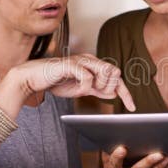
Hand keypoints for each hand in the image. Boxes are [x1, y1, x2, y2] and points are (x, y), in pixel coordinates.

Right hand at [20, 54, 134, 110]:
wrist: (34, 77)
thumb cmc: (57, 81)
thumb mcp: (81, 88)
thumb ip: (97, 89)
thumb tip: (113, 94)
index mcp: (95, 64)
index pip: (117, 77)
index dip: (126, 92)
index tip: (133, 107)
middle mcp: (91, 59)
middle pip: (115, 73)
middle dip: (109, 88)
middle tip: (94, 92)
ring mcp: (82, 60)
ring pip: (106, 71)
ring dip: (99, 85)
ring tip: (84, 89)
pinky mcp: (72, 64)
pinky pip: (88, 77)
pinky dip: (85, 87)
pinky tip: (76, 88)